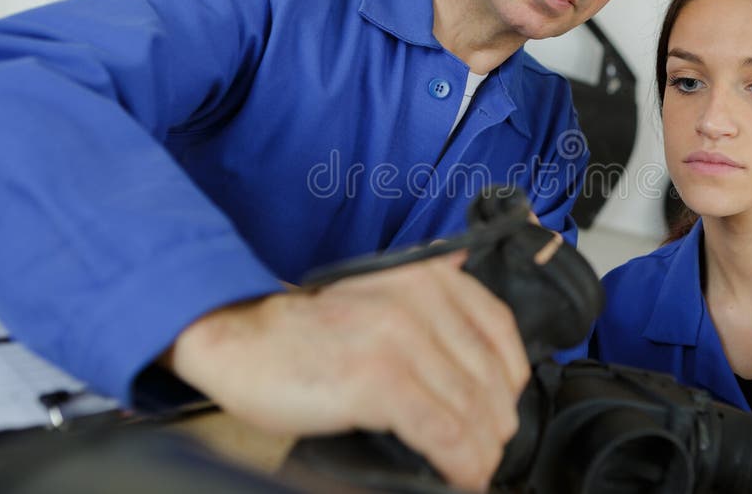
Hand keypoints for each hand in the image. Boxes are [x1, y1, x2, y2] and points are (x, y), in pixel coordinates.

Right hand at [165, 251, 529, 491]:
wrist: (241, 337)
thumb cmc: (310, 330)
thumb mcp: (381, 296)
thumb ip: (430, 309)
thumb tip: (481, 351)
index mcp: (427, 277)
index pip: (499, 330)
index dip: (510, 379)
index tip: (503, 408)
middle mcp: (420, 301)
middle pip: (489, 376)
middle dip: (496, 425)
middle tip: (489, 452)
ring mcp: (400, 340)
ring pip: (471, 408)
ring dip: (482, 452)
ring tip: (475, 471)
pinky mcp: (379, 381)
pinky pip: (442, 432)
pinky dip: (460, 463)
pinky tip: (459, 476)